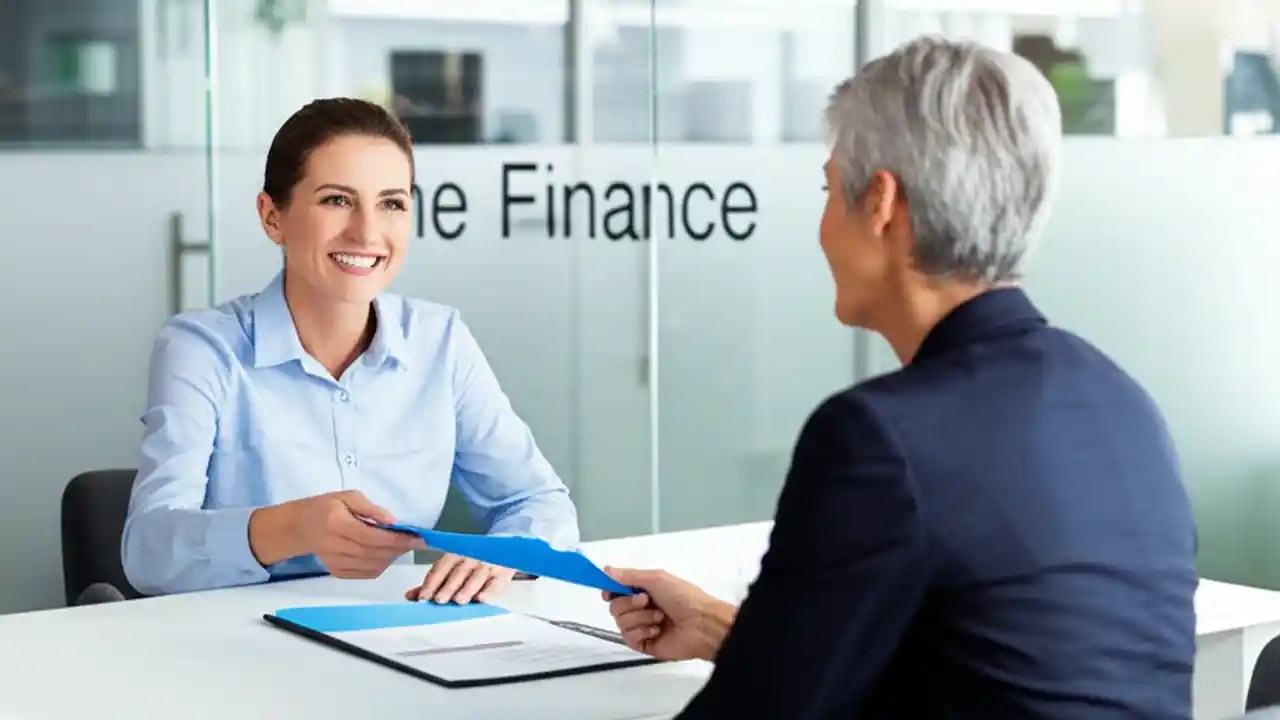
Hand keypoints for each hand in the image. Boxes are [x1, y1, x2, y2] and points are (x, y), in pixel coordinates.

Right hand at [291, 490, 421, 578]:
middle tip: (415, 541)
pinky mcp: (337, 572)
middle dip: (399, 548)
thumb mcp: (348, 497)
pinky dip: (381, 565)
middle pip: (375, 554)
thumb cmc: (325, 507)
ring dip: (392, 557)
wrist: (300, 526)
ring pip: (373, 566)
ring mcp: (335, 563)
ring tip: (401, 545)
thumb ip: (372, 509)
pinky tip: (386, 554)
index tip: (418, 538)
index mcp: (337, 524)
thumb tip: (394, 523)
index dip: (398, 539)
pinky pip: (366, 573)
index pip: (373, 537)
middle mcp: (335, 547)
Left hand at [405, 554, 515, 603]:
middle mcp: (472, 557)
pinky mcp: (503, 575)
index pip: (442, 567)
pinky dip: (489, 592)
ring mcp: (488, 565)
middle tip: (439, 600)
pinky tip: (482, 600)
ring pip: (476, 577)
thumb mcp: (452, 567)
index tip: (423, 597)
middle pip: (458, 572)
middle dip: (448, 587)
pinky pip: (496, 584)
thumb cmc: (473, 562)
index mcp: (456, 554)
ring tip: (458, 601)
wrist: (503, 548)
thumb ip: (433, 582)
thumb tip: (410, 596)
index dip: (432, 582)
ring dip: (467, 589)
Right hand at [602, 566, 736, 661]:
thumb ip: (629, 576)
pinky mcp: (644, 644)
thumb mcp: (656, 578)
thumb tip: (606, 570)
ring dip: (640, 617)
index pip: (615, 591)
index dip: (609, 591)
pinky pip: (629, 638)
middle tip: (646, 601)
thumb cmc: (682, 597)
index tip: (608, 592)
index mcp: (643, 591)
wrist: (701, 624)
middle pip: (614, 607)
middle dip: (629, 603)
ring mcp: (641, 627)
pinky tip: (657, 630)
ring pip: (620, 622)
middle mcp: (639, 608)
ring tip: (659, 617)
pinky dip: (642, 631)